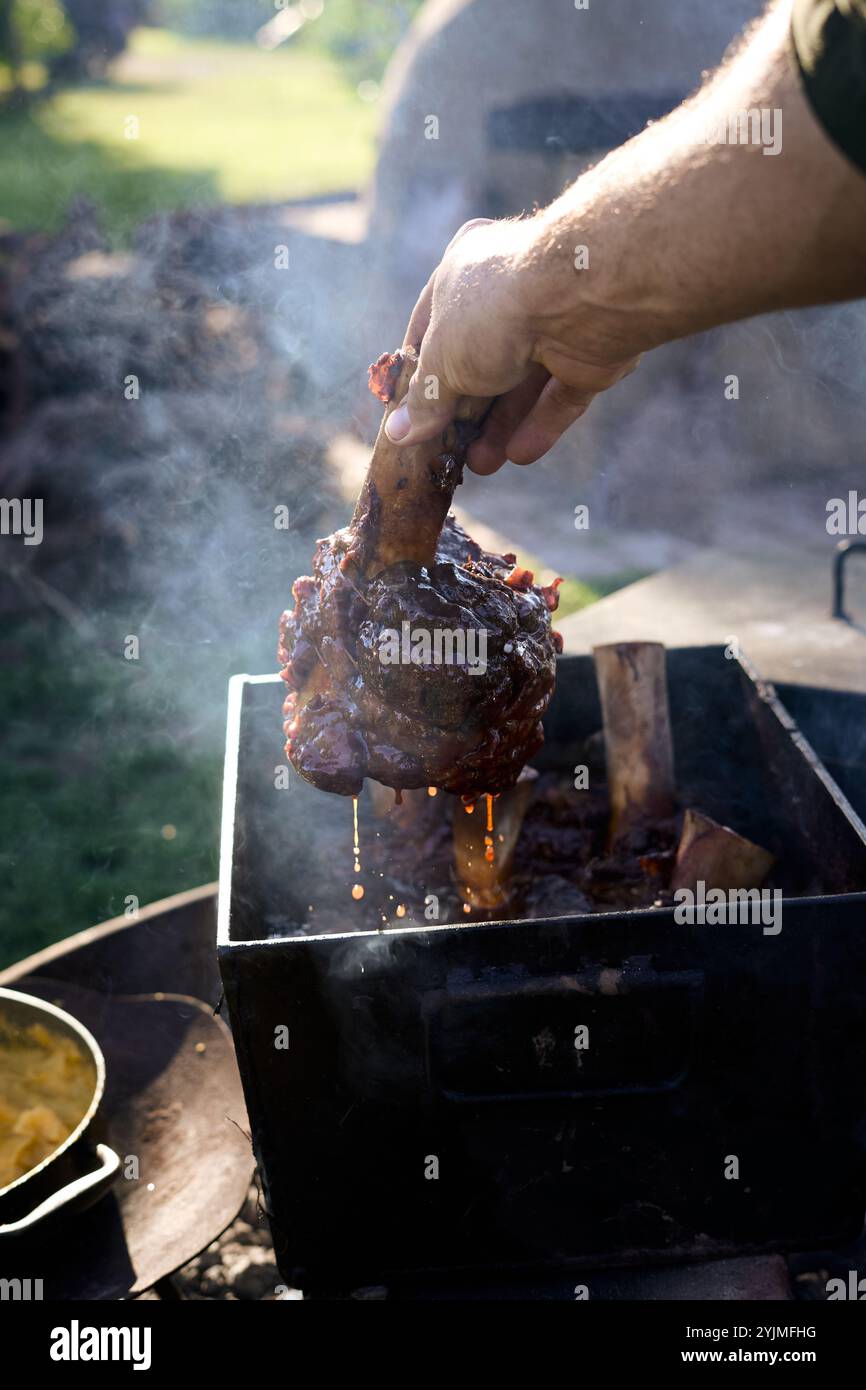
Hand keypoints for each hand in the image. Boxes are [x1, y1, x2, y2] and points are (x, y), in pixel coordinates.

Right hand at [384, 216, 640, 472]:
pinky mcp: (587, 354)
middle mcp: (507, 293)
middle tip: (448, 449)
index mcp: (463, 272)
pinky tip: (519, 455)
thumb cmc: (494, 314)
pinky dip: (540, 425)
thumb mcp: (442, 361)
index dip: (420, 372)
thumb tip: (399, 433)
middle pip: (478, 360)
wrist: (582, 299)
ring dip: (501, 427)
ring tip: (481, 465)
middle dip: (464, 411)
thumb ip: (425, 400)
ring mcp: (552, 323)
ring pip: (521, 384)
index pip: (431, 326)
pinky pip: (559, 395)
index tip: (409, 414)